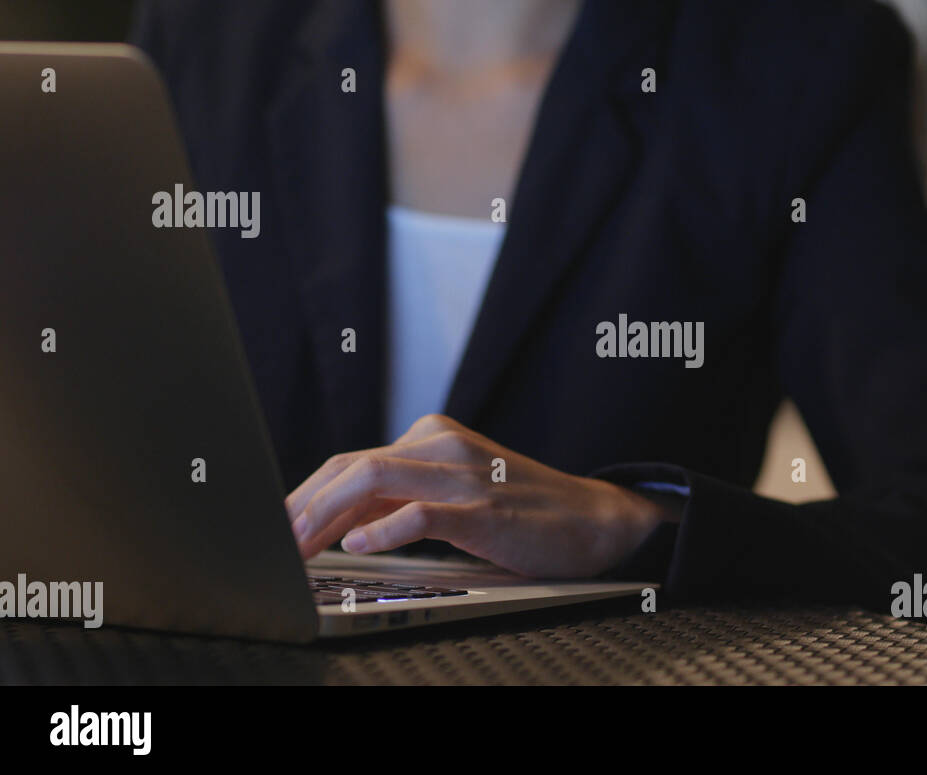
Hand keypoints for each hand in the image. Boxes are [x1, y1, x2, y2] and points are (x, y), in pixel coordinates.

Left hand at [285, 414, 678, 576]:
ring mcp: (464, 476)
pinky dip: (382, 531)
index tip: (277, 528)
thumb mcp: (455, 495)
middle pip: (351, 467)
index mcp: (433, 438)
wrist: (593, 519)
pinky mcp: (484, 509)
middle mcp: (443, 447)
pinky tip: (359, 547)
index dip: (305, 495)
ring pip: (373, 481)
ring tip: (299, 548)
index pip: (350, 462)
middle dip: (302, 507)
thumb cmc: (523, 512)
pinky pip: (420, 513)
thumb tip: (336, 523)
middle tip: (274, 542)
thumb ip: (399, 501)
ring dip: (325, 516)